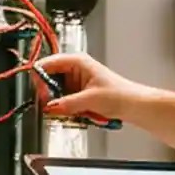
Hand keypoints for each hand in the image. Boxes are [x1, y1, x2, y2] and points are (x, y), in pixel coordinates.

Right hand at [34, 53, 151, 119]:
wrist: (134, 105)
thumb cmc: (120, 95)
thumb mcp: (90, 99)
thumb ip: (67, 104)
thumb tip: (49, 107)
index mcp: (77, 61)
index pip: (46, 64)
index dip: (40, 79)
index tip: (41, 95)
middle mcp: (74, 68)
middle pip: (48, 79)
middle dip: (49, 95)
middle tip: (53, 108)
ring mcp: (75, 81)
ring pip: (54, 92)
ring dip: (59, 104)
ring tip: (70, 111)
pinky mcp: (77, 93)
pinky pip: (62, 101)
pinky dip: (65, 109)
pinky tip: (75, 113)